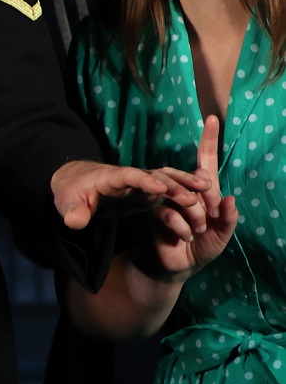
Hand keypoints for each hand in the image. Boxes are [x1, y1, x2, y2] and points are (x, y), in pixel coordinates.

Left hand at [52, 151, 210, 230]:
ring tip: (207, 189)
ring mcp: (140, 182)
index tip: (160, 188)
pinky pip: (169, 188)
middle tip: (195, 196)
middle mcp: (129, 176)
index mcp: (109, 177)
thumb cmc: (72, 193)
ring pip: (166, 178)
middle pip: (153, 175)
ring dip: (185, 182)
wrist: (77, 184)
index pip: (128, 176)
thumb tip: (74, 222)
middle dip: (173, 184)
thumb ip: (73, 213)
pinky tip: (201, 198)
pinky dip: (185, 190)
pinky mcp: (147, 190)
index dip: (143, 181)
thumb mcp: (68, 204)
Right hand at [136, 115, 237, 281]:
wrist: (177, 265)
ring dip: (195, 219)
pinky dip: (182, 228)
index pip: (206, 161)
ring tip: (197, 231)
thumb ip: (228, 219)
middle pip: (197, 181)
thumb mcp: (222, 235)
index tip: (212, 118)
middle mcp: (184, 190)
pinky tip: (183, 236)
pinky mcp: (154, 211)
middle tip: (207, 222)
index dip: (209, 140)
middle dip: (206, 204)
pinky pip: (170, 213)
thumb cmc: (202, 247)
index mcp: (203, 191)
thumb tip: (228, 198)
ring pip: (185, 199)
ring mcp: (167, 199)